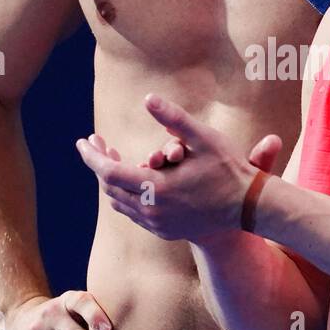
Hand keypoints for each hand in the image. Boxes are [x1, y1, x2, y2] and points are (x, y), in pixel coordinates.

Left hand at [75, 95, 281, 242]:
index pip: (108, 172)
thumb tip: (148, 98)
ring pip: (119, 203)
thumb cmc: (228, 169)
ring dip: (111, 181)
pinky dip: (125, 195)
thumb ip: (173, 118)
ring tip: (110, 159)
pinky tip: (131, 180)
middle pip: (110, 187)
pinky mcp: (164, 230)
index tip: (82, 141)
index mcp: (156, 188)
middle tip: (96, 144)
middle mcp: (152, 210)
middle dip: (99, 164)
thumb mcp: (204, 138)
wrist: (248, 208)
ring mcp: (157, 224)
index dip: (92, 156)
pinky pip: (134, 213)